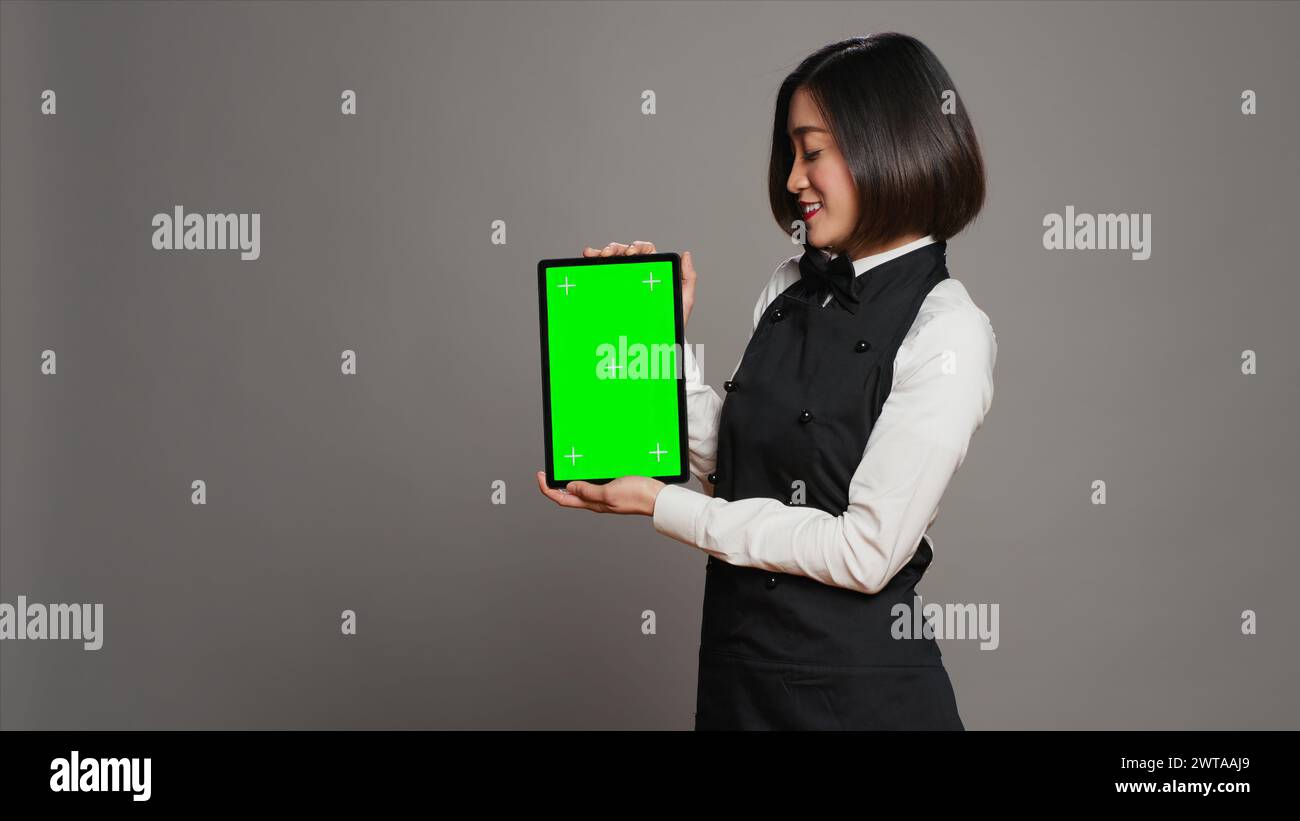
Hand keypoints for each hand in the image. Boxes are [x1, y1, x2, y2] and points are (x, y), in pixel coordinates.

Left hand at [536, 471, 664, 516]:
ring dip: (569, 481)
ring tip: (563, 471)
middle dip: (555, 486)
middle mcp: (596, 501)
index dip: (547, 489)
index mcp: (592, 504)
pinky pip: (593, 485)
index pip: (562, 499)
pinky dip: (584, 478)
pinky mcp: (614, 489)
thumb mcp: (608, 492)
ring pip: (580, 490)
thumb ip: (588, 490)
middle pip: (568, 496)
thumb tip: (569, 487)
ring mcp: (605, 496)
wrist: (657, 497)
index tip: (540, 476)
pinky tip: (586, 470)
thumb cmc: (636, 496)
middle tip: (547, 473)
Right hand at [583, 241, 697, 326]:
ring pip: (612, 260)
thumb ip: (688, 277)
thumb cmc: (670, 320)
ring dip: (603, 252)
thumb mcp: (684, 300)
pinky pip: (602, 273)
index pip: (645, 250)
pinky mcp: (613, 290)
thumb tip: (686, 254)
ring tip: (594, 255)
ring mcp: (624, 281)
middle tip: (608, 254)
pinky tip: (588, 258)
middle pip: (625, 252)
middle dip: (615, 248)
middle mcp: (638, 272)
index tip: (631, 252)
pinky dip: (593, 263)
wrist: (653, 341)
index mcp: (654, 270)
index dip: (637, 246)